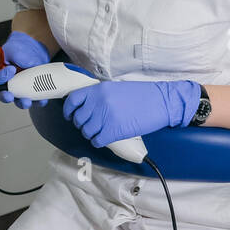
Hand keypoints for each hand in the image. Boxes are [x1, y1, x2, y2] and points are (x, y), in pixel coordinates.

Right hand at [0, 31, 49, 107]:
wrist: (35, 49)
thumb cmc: (21, 48)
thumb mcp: (13, 49)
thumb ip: (11, 57)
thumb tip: (14, 67)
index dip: (0, 77)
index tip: (11, 70)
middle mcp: (8, 83)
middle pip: (4, 94)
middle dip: (7, 97)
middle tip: (10, 96)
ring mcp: (20, 88)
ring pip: (18, 100)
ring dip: (22, 103)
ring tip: (27, 101)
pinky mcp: (31, 91)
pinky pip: (34, 99)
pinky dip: (38, 101)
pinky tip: (41, 100)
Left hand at [62, 80, 201, 147]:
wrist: (161, 102)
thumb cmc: (142, 95)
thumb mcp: (116, 88)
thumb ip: (99, 96)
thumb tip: (87, 106)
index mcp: (98, 90)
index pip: (72, 100)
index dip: (68, 110)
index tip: (70, 115)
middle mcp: (98, 103)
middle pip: (78, 119)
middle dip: (82, 124)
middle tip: (91, 125)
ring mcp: (105, 117)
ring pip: (86, 132)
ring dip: (91, 134)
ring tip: (100, 132)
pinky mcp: (113, 131)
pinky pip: (96, 141)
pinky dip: (99, 141)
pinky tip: (105, 138)